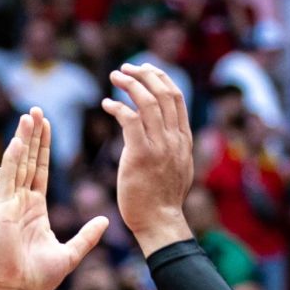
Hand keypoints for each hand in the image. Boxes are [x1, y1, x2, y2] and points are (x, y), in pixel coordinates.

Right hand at [0, 109, 109, 289]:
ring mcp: (9, 204)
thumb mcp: (69, 255)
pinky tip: (17, 140)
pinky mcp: (1, 210)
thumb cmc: (36, 278)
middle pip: (27, 161)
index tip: (46, 126)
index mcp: (35, 209)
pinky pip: (8, 179)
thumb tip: (105, 222)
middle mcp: (20, 202)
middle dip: (32, 136)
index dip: (43, 148)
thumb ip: (86, 237)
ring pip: (18, 164)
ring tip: (28, 116)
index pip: (39, 171)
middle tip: (36, 111)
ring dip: (23, 139)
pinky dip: (12, 158)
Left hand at [104, 63, 196, 253]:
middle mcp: (174, 138)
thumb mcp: (177, 165)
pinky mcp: (141, 155)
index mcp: (183, 139)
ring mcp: (160, 146)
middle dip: (144, 74)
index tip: (145, 69)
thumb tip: (162, 129)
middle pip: (164, 92)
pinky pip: (130, 120)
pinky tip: (106, 104)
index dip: (160, 78)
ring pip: (147, 101)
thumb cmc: (162, 198)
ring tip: (114, 77)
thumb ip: (172, 145)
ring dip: (129, 84)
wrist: (159, 221)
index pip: (176, 97)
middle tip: (126, 68)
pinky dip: (117, 107)